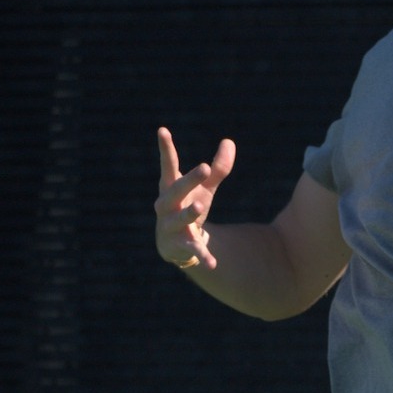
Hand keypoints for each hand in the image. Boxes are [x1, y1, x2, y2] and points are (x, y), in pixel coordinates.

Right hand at [155, 127, 234, 269]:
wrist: (175, 245)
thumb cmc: (188, 207)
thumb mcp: (204, 189)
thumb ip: (218, 169)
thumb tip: (229, 141)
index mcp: (171, 188)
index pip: (168, 166)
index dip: (166, 149)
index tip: (162, 130)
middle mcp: (166, 206)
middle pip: (175, 191)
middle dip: (188, 180)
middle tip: (204, 167)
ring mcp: (170, 227)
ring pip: (179, 219)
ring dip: (189, 213)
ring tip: (200, 206)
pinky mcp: (179, 247)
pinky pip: (192, 250)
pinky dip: (202, 256)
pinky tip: (213, 263)